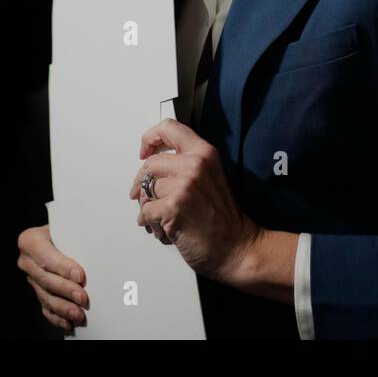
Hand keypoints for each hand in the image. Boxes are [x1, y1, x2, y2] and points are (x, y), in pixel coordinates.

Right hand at [17, 225, 89, 332]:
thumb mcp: (68, 227)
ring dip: (63, 307)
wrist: (58, 236)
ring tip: (78, 314)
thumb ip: (77, 235)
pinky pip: (46, 307)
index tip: (80, 276)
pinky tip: (68, 322)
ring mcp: (31, 278)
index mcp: (30, 240)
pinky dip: (58, 317)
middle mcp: (27, 261)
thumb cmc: (66, 230)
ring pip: (46, 296)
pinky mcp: (38, 291)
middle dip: (66, 290)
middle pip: (45, 279)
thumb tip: (100, 246)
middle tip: (83, 297)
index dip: (62, 267)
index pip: (45, 256)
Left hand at [129, 119, 260, 285]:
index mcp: (204, 153)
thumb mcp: (210, 176)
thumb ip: (187, 163)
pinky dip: (149, 223)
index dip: (150, 138)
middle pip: (150, 164)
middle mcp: (194, 165)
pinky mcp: (173, 208)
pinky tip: (164, 228)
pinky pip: (145, 211)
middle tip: (141, 194)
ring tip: (161, 217)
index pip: (169, 128)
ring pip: (145, 189)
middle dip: (141, 183)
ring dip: (147, 207)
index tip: (145, 151)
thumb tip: (154, 164)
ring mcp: (183, 186)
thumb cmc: (223, 218)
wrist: (236, 247)